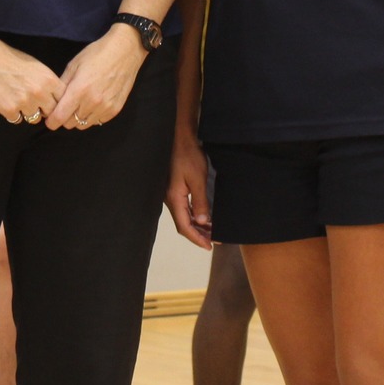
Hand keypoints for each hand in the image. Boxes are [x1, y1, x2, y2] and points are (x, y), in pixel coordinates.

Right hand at [0, 40, 64, 124]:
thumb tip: (54, 98)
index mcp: (48, 79)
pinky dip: (12, 114)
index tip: (51, 102)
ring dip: (27, 113)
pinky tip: (6, 101)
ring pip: (34, 119)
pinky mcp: (9, 109)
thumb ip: (47, 82)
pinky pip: (17, 120)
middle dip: (44, 109)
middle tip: (34, 103)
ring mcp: (24, 102)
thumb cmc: (10, 59)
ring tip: (17, 99)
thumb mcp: (36, 66)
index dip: (57, 102)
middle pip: (51, 112)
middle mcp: (39, 92)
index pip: (63, 99)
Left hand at [48, 26, 147, 128]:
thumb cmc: (97, 54)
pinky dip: (92, 116)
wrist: (124, 51)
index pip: (60, 117)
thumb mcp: (74, 65)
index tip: (50, 120)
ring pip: (84, 125)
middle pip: (71, 123)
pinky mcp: (115, 109)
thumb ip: (62, 85)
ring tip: (80, 104)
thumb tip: (53, 100)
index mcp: (79, 90)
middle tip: (66, 107)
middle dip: (65, 118)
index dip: (52, 121)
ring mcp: (105, 107)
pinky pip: (98, 121)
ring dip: (79, 118)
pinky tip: (93, 103)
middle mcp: (92, 102)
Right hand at [166, 134, 212, 248]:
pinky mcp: (175, 189)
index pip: (184, 226)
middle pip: (183, 224)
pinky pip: (184, 208)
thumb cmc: (188, 155)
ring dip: (197, 226)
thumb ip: (200, 202)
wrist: (180, 138)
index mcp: (174, 198)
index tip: (209, 246)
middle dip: (198, 235)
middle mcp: (170, 199)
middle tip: (213, 242)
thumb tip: (201, 222)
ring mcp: (171, 194)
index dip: (196, 238)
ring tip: (212, 232)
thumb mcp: (198, 179)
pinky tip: (204, 217)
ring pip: (183, 217)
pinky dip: (194, 216)